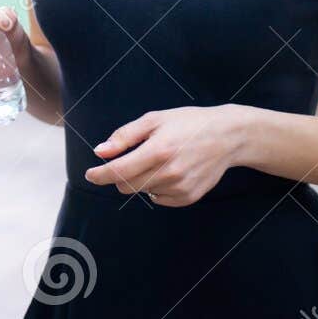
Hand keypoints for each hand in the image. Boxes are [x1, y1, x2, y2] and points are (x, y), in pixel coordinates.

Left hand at [82, 105, 246, 205]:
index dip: (99, 175)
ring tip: (159, 160)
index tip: (90, 174)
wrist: (227, 136)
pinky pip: (159, 198)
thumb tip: (100, 152)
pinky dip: (156, 187)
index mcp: (157, 151)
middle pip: (126, 186)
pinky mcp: (188, 197)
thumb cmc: (188, 123)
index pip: (118, 172)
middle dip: (120, 174)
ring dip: (140, 179)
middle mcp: (169, 173)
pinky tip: (170, 170)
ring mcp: (180, 188)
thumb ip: (124, 136)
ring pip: (142, 192)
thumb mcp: (154, 120)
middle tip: (131, 157)